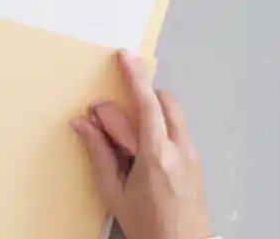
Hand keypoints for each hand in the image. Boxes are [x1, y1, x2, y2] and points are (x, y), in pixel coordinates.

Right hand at [71, 51, 210, 238]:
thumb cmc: (148, 227)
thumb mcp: (115, 193)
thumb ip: (99, 153)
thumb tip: (82, 124)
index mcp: (156, 156)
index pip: (147, 104)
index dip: (135, 77)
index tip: (125, 57)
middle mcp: (180, 150)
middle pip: (165, 102)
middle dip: (143, 95)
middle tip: (115, 113)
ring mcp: (192, 157)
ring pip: (173, 116)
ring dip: (151, 114)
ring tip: (128, 140)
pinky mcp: (197, 164)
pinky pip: (178, 133)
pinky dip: (160, 130)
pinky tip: (143, 153)